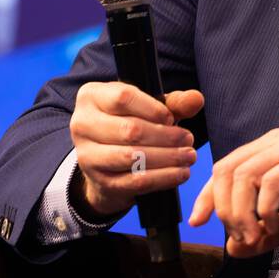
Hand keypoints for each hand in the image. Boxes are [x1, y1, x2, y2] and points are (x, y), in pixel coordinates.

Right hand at [70, 82, 202, 218]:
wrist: (109, 161)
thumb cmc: (132, 123)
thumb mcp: (151, 107)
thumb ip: (175, 102)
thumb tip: (196, 99)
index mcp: (91, 96)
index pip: (123, 97)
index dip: (153, 109)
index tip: (171, 118)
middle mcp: (82, 124)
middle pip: (129, 129)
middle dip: (166, 136)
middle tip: (188, 139)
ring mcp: (87, 155)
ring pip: (131, 157)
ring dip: (167, 157)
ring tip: (189, 156)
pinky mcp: (100, 181)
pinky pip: (135, 181)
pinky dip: (163, 178)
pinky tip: (181, 173)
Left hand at [187, 129, 278, 257]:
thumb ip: (266, 234)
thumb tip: (233, 248)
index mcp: (268, 153)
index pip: (223, 169)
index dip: (205, 197)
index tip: (197, 224)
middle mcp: (275, 144)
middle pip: (226, 170)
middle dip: (221, 208)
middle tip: (237, 237)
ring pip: (243, 174)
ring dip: (241, 211)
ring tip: (254, 236)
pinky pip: (272, 181)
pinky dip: (265, 208)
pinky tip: (273, 225)